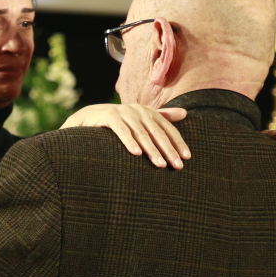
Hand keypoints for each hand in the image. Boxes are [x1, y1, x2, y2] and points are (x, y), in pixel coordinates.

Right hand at [61, 104, 190, 168]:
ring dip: (152, 150)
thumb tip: (185, 113)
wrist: (89, 117)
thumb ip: (162, 116)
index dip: (178, 143)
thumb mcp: (141, 119)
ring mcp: (123, 112)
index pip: (167, 129)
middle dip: (168, 150)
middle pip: (157, 132)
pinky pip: (121, 131)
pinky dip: (129, 142)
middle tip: (177, 166)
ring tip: (160, 165)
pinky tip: (136, 154)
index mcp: (148, 112)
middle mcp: (138, 110)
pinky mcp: (109, 116)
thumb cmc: (119, 122)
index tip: (186, 158)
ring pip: (142, 134)